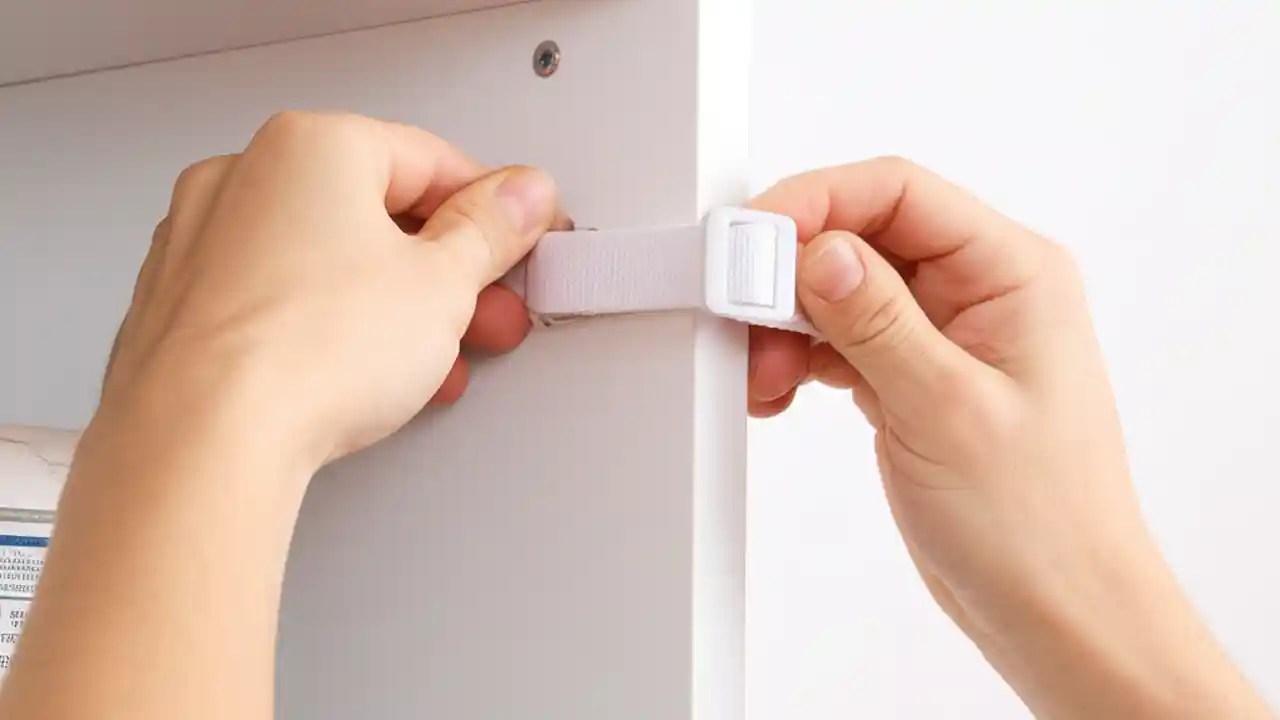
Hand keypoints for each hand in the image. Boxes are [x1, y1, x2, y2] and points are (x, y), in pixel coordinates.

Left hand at [97, 111, 564, 470]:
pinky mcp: (182, 307)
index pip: (432, 160)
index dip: (494, 208)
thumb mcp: (443, 285)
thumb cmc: (305, 352)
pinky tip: (365, 376)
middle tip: (486, 310)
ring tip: (432, 360)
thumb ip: (490, 230)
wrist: (203, 442)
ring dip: (395, 307)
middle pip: (378, 211)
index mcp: (311, 146)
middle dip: (448, 272)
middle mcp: (245, 178)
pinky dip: (332, 328)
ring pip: (329, 260)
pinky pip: (283, 301)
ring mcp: (203, 242)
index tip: (521, 241)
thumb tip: (516, 198)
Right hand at [746, 158, 1268, 718]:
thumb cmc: (1038, 523)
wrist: (1056, 611)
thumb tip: (819, 251)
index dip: (817, 202)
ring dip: (787, 323)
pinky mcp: (914, 378)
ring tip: (760, 375)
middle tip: (740, 315)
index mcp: (1012, 274)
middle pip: (861, 237)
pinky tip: (775, 390)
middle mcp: (979, 292)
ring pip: (842, 292)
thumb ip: (877, 322)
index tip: (753, 237)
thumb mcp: (947, 410)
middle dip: (791, 274)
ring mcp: (944, 336)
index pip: (899, 193)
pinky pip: (841, 342)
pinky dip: (799, 359)